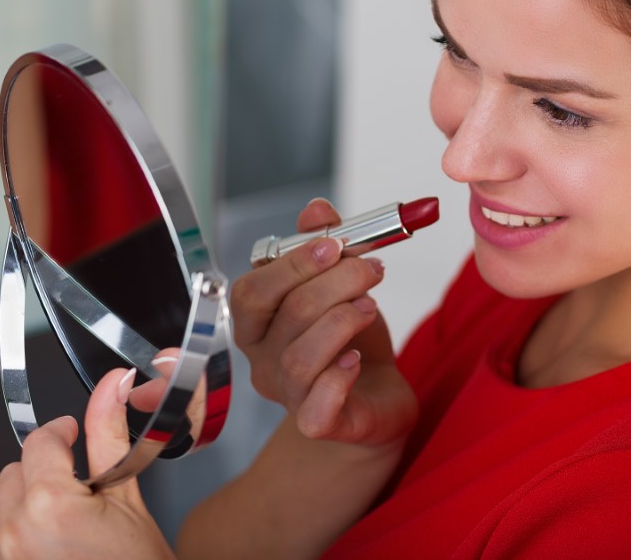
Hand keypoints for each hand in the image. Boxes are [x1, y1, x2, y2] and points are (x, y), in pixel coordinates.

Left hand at [0, 368, 173, 559]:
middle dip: (46, 472)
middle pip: (14, 474)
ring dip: (36, 509)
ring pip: (8, 511)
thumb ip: (112, 435)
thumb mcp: (130, 498)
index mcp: (49, 506)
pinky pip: (7, 544)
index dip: (62, 432)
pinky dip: (30, 539)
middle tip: (82, 487)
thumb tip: (113, 387)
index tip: (73, 434)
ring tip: (77, 529)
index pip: (39, 442)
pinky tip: (64, 551)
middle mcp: (15, 536)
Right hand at [231, 198, 417, 446]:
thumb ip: (326, 244)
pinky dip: (339, 377)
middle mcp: (262, 360)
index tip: (337, 242)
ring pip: (301, 356)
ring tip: (370, 306)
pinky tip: (357, 360)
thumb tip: (316, 209)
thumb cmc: (352, 337)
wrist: (378, 394)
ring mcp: (287, 395)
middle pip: (284, 314)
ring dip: (343, 320)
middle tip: (372, 269)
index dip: (294, 262)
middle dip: (334, 282)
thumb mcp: (341, 283)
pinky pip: (316, 405)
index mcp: (258, 323)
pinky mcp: (318, 422)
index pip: (252, 290)